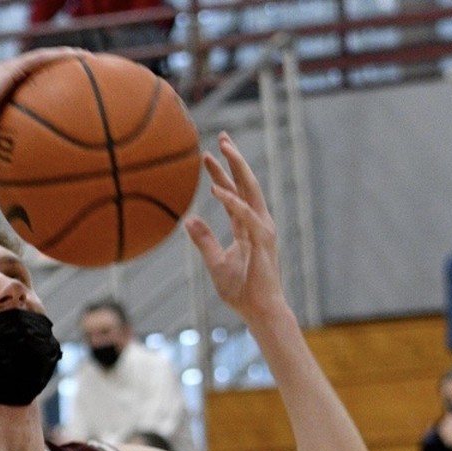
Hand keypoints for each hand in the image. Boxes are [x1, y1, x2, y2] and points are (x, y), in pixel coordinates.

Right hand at [0, 48, 84, 157]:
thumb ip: (14, 154)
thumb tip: (30, 178)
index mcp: (7, 97)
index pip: (34, 90)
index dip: (54, 89)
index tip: (75, 95)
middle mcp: (9, 81)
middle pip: (42, 71)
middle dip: (65, 70)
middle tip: (88, 74)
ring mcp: (8, 72)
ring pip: (43, 60)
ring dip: (66, 57)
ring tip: (89, 59)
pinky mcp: (8, 68)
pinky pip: (38, 59)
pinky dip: (58, 56)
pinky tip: (78, 56)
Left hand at [184, 133, 282, 319]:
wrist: (259, 311)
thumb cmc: (241, 291)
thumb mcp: (215, 262)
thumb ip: (204, 241)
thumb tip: (188, 220)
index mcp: (247, 227)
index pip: (233, 193)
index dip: (221, 173)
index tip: (207, 155)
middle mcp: (258, 223)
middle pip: (246, 184)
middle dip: (235, 159)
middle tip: (223, 137)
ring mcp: (262, 230)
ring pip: (250, 191)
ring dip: (237, 169)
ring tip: (222, 149)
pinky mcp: (262, 241)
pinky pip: (245, 216)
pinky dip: (232, 202)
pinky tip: (217, 190)